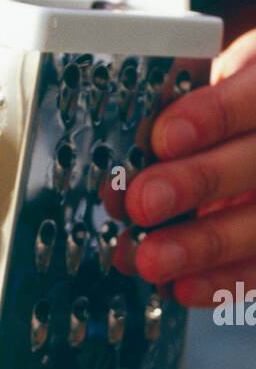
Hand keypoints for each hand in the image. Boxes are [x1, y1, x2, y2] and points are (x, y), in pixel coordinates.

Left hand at [124, 31, 255, 305]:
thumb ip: (173, 107)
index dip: (214, 116)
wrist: (247, 119)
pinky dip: (218, 282)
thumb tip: (126, 149)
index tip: (165, 137)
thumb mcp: (200, 80)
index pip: (252, 96)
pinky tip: (180, 289)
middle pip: (254, 164)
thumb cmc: (214, 103)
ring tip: (149, 259)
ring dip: (203, 246)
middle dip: (198, 183)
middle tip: (143, 203)